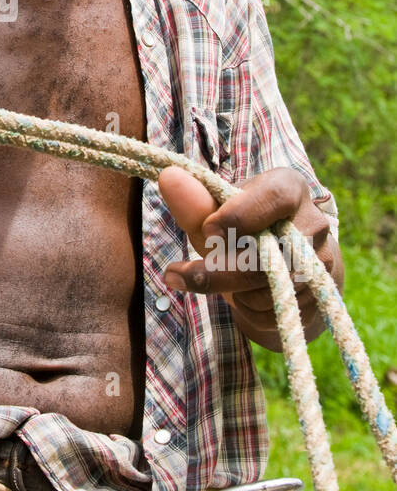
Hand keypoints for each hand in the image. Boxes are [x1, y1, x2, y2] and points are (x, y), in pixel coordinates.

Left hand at [157, 166, 340, 349]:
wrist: (282, 265)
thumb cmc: (243, 229)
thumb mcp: (218, 215)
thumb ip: (195, 203)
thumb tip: (168, 178)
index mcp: (290, 188)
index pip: (276, 197)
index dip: (240, 215)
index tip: (208, 230)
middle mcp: (314, 223)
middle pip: (270, 254)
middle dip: (219, 270)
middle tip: (177, 274)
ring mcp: (321, 263)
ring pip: (269, 289)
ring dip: (233, 290)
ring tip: (220, 278)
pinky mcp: (319, 299)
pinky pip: (274, 313)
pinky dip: (248, 309)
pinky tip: (242, 295)